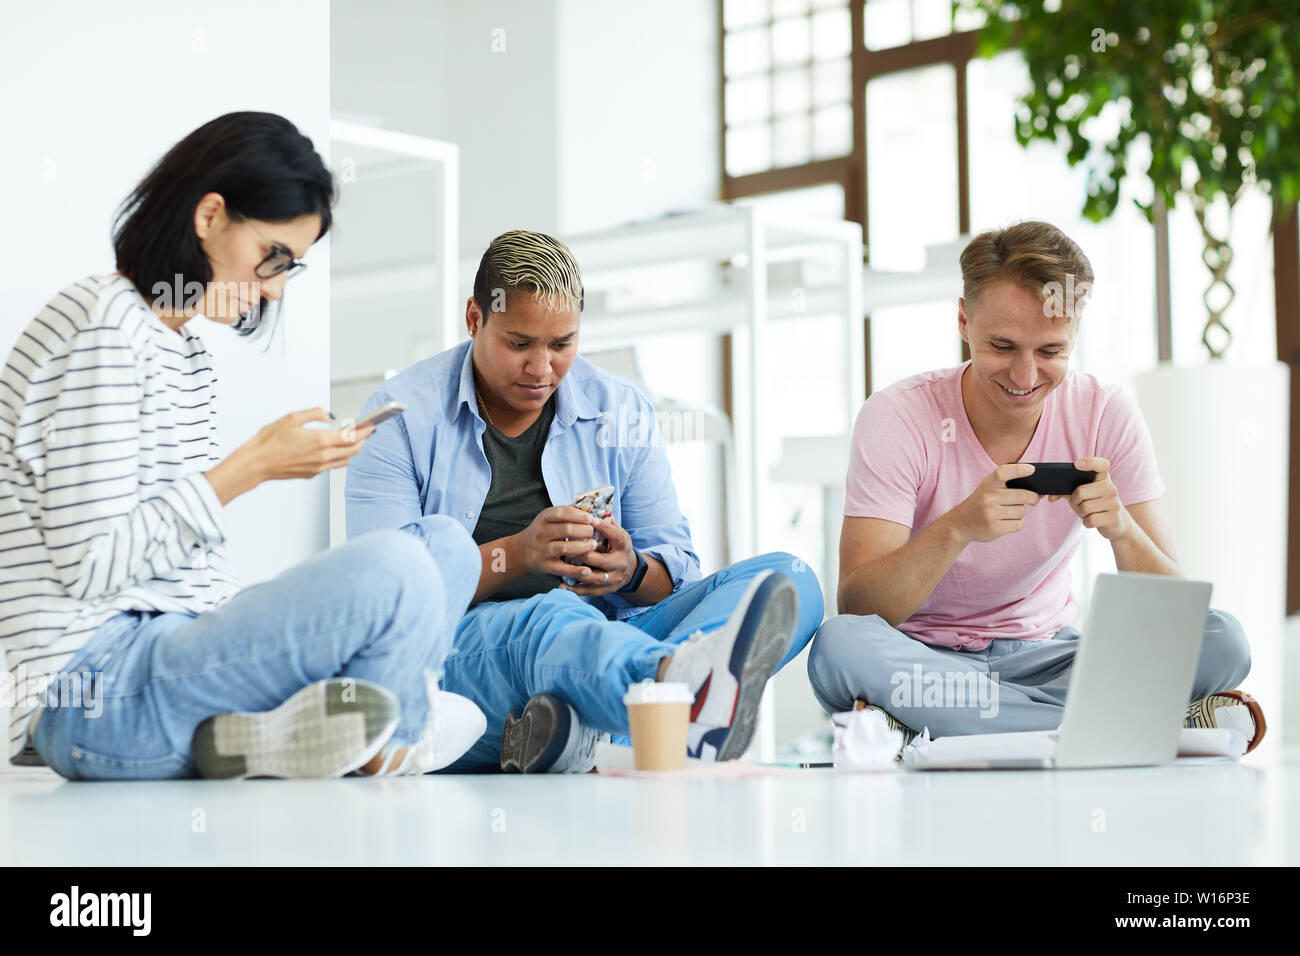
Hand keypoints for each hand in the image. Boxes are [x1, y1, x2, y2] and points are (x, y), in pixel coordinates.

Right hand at [242, 408, 373, 479]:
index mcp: (320, 440)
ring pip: (345, 460)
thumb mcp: (292, 418)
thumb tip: (329, 415)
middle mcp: (323, 456)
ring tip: (351, 440)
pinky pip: (333, 466)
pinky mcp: (312, 474)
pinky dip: (339, 457)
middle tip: (365, 431)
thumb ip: (315, 414)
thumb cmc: (269, 441)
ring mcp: (318, 467)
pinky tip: (334, 450)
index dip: (365, 430)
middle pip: (353, 450)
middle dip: (362, 440)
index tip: (371, 425)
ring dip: (352, 450)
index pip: (352, 436)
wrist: (256, 463)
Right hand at [515, 505, 601, 579]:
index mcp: (543, 519)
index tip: (591, 518)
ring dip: (582, 547)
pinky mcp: (545, 566)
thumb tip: (588, 510)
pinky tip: (587, 570)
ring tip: (593, 545)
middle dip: (584, 530)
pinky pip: (562, 569)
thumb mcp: (547, 519)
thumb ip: (565, 513)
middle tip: (593, 532)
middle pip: (566, 530)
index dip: (578, 515)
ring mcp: (542, 551)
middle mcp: (541, 534)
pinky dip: (575, 570)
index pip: (561, 513)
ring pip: (565, 548)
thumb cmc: (541, 533)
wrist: (519, 552)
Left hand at [559, 518, 635, 595]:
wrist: (631, 570)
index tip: (589, 520)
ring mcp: (615, 578)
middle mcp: (621, 563)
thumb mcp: (618, 533)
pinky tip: (563, 586)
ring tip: (563, 567)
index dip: (603, 528)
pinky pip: (591, 591)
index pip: (615, 535)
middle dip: (583, 555)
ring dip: (578, 573)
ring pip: (595, 578)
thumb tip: (595, 510)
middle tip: (567, 548)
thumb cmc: (618, 547)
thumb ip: (607, 524)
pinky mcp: (608, 589)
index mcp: (623, 546)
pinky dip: (576, 590)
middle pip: (602, 560)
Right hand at [947, 462, 1040, 543]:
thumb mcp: (987, 488)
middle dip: (1033, 498)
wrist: (960, 523)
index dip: (1019, 470)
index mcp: (987, 483)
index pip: (1003, 472)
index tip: (1032, 470)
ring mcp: (991, 513)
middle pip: (1023, 495)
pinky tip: (1004, 522)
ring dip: (1019, 513)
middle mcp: (988, 497)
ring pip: (1021, 511)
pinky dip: (1015, 524)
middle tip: (1034, 499)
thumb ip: (1005, 484)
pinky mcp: (995, 528)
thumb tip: (1036, 492)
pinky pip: (1018, 525)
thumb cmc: (981, 502)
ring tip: (1008, 513)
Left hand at [1049, 456, 1131, 540]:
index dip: (1090, 462)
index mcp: (1103, 478)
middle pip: (1080, 492)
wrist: (1117, 522)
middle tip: (1079, 504)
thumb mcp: (1083, 495)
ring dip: (1080, 512)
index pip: (1102, 465)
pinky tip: (1092, 520)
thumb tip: (1050, 497)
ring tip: (1087, 512)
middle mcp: (1111, 488)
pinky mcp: (1114, 518)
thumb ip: (1066, 491)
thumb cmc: (1095, 504)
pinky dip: (1087, 522)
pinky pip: (1090, 520)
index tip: (1076, 464)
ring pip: (1084, 507)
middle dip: (1074, 501)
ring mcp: (1114, 503)